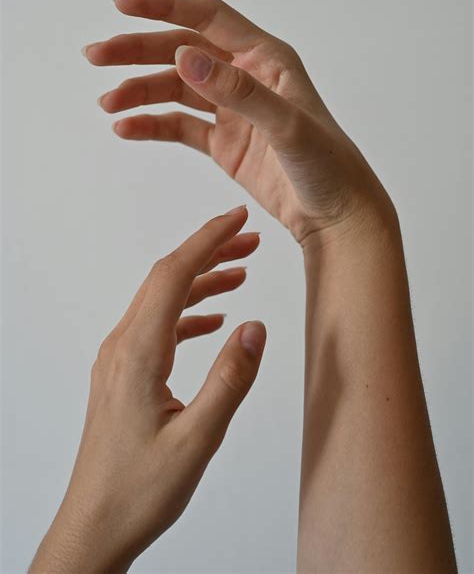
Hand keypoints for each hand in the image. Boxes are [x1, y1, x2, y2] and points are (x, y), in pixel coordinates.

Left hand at [30, 207, 264, 572]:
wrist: (95, 524)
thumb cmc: (139, 489)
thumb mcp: (198, 439)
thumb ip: (229, 380)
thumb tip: (255, 327)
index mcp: (138, 353)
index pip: (173, 275)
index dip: (207, 240)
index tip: (238, 220)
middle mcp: (122, 346)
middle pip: (166, 279)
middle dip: (208, 252)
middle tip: (249, 240)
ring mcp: (118, 359)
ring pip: (161, 301)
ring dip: (200, 281)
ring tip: (240, 273)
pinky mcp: (122, 374)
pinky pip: (157, 327)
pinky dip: (188, 314)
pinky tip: (213, 321)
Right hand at [84, 0, 394, 245]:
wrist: (335, 216)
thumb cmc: (327, 166)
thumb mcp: (287, 126)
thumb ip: (238, 91)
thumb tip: (185, 56)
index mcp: (266, 59)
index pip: (207, 17)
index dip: (163, 7)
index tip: (121, 5)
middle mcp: (246, 78)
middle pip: (181, 53)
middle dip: (137, 51)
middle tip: (96, 56)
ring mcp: (233, 111)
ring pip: (175, 90)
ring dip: (139, 92)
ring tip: (107, 103)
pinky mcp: (224, 143)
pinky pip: (180, 127)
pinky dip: (152, 125)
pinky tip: (126, 127)